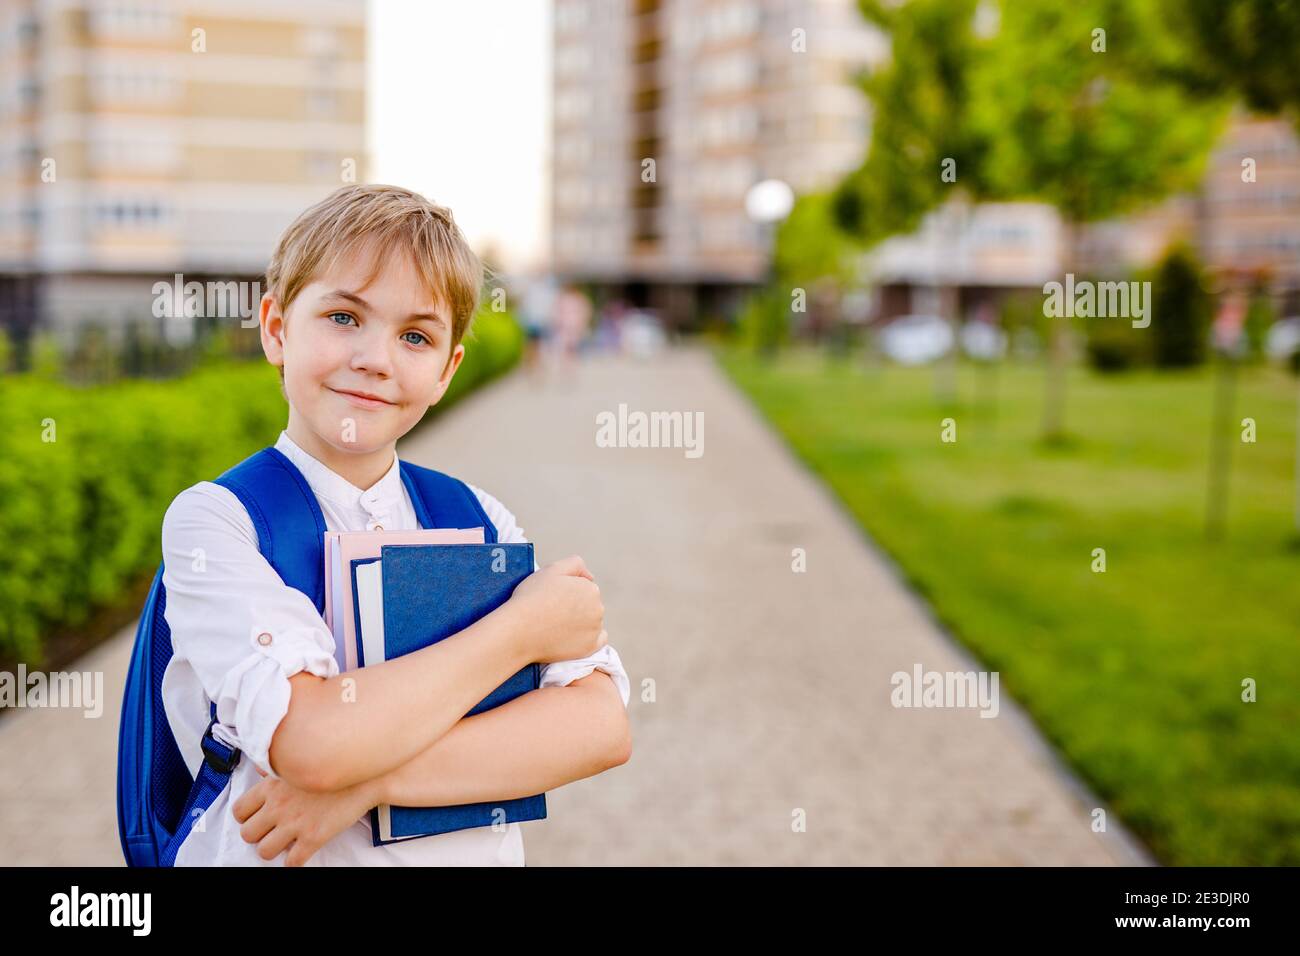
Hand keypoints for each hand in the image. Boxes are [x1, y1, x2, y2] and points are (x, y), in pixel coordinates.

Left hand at [231, 766, 378, 865]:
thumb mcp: (300, 761)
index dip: (247, 818)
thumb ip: (277, 768)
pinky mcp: (314, 837)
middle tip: (272, 831)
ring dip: (273, 850)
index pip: (240, 811)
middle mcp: (279, 806)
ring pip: (264, 851)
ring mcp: (295, 823)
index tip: (258, 818)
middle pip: (247, 834)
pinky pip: (292, 862)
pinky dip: (294, 861)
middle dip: (258, 835)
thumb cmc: (334, 766)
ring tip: (285, 843)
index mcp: (272, 786)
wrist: (365, 775)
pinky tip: (302, 851)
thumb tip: (262, 771)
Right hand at [506, 554, 606, 663]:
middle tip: (552, 614)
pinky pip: (597, 642)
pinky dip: (586, 639)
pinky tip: (571, 637)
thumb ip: (575, 564)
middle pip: (589, 606)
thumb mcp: (552, 570)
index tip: (552, 600)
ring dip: (581, 623)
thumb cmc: (531, 598)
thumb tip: (590, 577)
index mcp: (591, 588)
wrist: (519, 630)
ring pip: (592, 623)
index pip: (583, 589)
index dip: (566, 593)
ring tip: (556, 627)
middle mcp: (598, 608)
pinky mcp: (589, 647)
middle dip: (575, 608)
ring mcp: (595, 629)